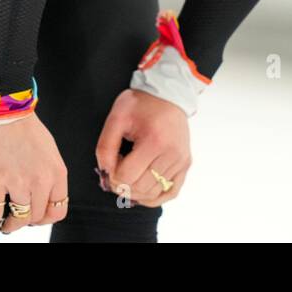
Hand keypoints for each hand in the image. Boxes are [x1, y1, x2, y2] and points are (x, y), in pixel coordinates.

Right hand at [0, 109, 68, 241]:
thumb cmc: (24, 124)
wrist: (4, 108)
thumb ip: (48, 171)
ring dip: (12, 224)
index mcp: (56, 172)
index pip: (59, 209)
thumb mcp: (48, 149)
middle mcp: (40, 180)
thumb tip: (43, 190)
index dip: (48, 217)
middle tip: (21, 219)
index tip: (39, 217)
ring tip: (7, 224)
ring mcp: (18, 182)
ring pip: (19, 218)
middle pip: (38, 217)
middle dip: (29, 221)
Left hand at [94, 89, 191, 207]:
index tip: (113, 158)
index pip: (126, 177)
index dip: (112, 173)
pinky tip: (142, 189)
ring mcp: (182, 161)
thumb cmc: (141, 104)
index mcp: (155, 141)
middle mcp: (173, 154)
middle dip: (122, 183)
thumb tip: (106, 173)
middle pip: (139, 188)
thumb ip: (105, 147)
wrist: (168, 95)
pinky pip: (170, 193)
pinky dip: (154, 197)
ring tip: (130, 172)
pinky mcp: (186, 164)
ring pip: (153, 194)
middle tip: (118, 166)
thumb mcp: (116, 118)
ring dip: (135, 190)